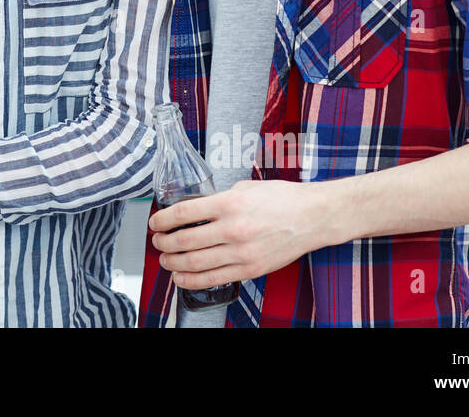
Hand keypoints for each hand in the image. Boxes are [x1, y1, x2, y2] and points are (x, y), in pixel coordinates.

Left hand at [148, 179, 331, 289]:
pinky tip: (181, 277)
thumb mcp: (245, 188)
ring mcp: (242, 252)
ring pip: (196, 263)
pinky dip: (192, 280)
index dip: (163, 219)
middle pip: (185, 240)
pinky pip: (215, 278)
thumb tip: (197, 209)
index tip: (155, 222)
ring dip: (173, 262)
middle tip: (157, 241)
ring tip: (165, 259)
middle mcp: (233, 229)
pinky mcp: (251, 269)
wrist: (313, 217)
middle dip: (164, 243)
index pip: (184, 212)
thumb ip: (219, 199)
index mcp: (230, 203)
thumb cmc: (282, 199)